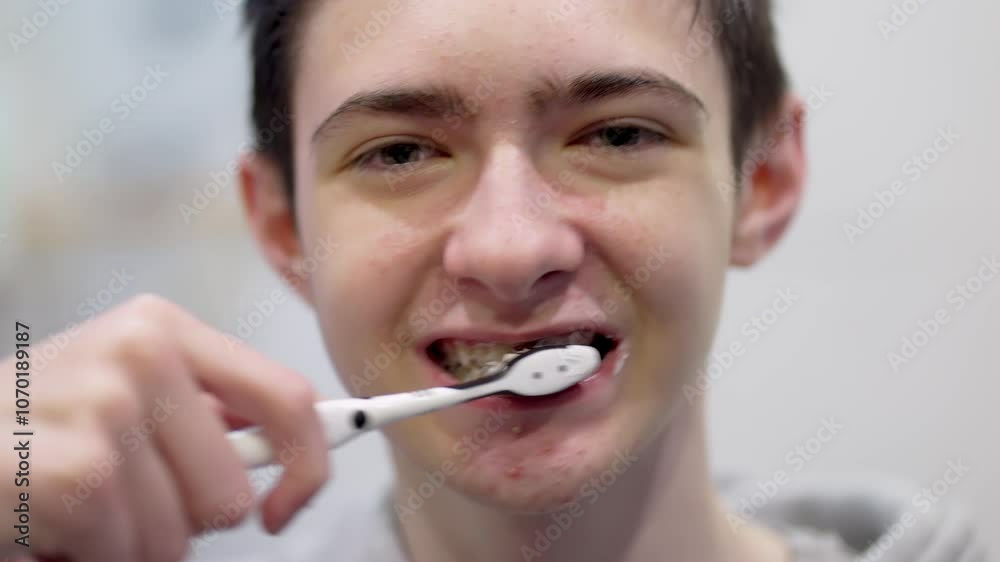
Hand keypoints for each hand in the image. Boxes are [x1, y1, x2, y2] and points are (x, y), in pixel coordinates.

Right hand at [1, 295, 330, 561]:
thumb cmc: (31, 428)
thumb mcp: (121, 394)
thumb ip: (201, 419)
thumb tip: (288, 458)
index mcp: (164, 329)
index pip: (286, 397)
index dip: (309, 462)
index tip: (289, 506)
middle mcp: (140, 354)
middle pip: (232, 493)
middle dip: (182, 522)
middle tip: (120, 501)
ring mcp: (105, 407)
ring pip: (180, 536)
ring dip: (130, 546)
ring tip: (76, 509)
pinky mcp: (74, 470)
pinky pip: (127, 555)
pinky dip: (90, 559)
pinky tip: (46, 523)